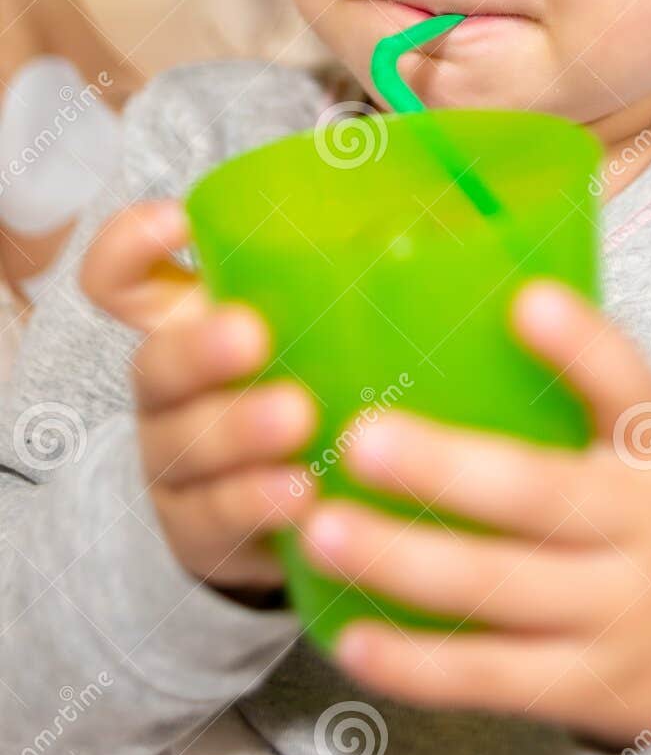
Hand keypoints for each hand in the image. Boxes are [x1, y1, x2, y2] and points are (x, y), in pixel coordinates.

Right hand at [80, 199, 318, 594]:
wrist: (294, 508)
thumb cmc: (315, 383)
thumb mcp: (317, 326)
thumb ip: (347, 283)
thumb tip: (423, 227)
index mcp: (185, 326)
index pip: (123, 278)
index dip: (131, 245)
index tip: (178, 221)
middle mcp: (168, 392)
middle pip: (156, 364)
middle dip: (200, 348)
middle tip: (254, 335)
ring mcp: (176, 466)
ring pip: (185, 446)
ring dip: (237, 431)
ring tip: (299, 422)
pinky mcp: (200, 533)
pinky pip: (216, 521)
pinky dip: (258, 505)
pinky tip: (304, 499)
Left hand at [299, 280, 650, 749]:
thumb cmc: (644, 510)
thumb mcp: (637, 443)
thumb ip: (576, 384)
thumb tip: (460, 298)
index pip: (629, 385)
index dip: (583, 346)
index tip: (528, 301)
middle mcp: (646, 528)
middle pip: (541, 494)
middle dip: (444, 468)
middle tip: (359, 440)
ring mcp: (619, 614)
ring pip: (501, 592)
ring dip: (404, 563)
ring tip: (322, 532)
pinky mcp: (589, 687)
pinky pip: (492, 678)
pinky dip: (416, 664)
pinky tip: (351, 639)